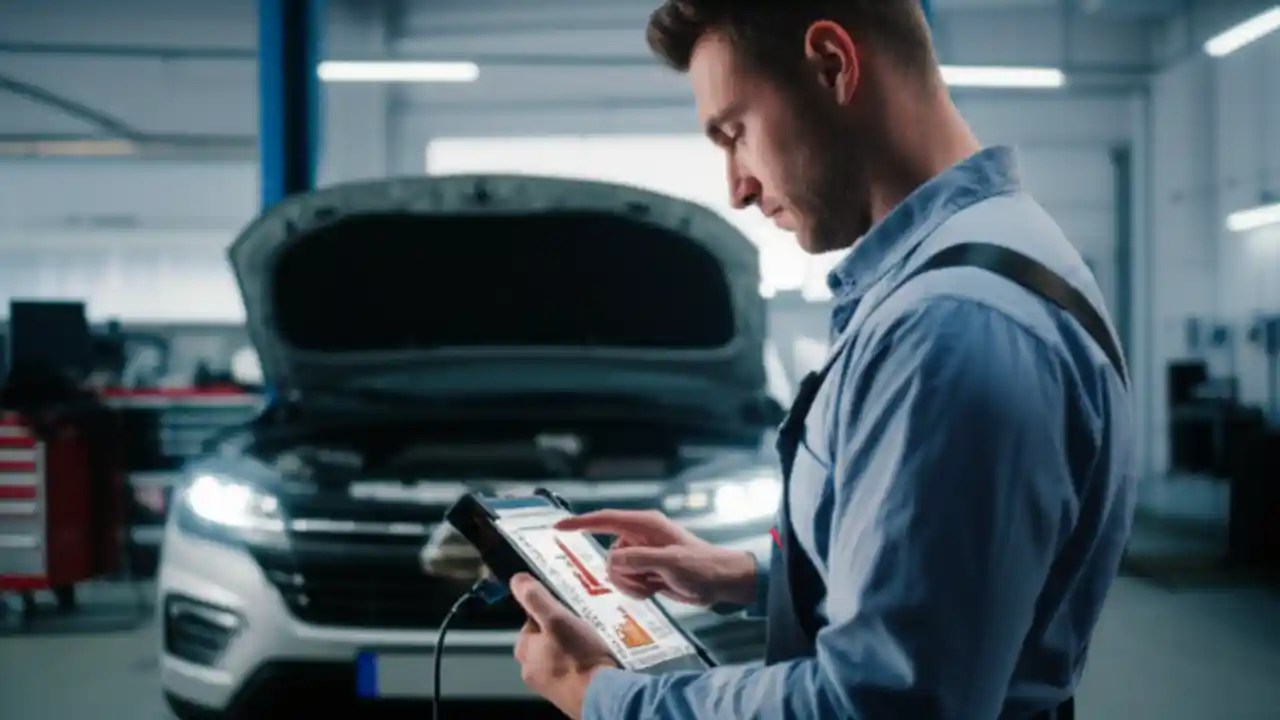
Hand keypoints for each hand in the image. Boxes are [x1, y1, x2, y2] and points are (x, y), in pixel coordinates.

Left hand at [510, 573, 617, 719]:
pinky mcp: (568, 695)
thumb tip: (517, 579)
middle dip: (563, 632)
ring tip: (592, 644)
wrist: (602, 696)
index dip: (551, 613)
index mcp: (523, 651)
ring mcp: (549, 686)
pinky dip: (581, 665)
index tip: (568, 613)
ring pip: (560, 656)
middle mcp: (531, 670)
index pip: (532, 622)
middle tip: (583, 627)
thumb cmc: (577, 657)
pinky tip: (595, 661)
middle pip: (547, 640)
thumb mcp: (556, 618)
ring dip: (573, 649)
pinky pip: (573, 672)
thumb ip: (535, 598)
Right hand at [555, 509, 757, 606]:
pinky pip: (626, 582)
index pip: (605, 520)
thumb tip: (612, 561)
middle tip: (647, 580)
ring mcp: (642, 554)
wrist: (721, 582)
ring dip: (631, 585)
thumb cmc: (701, 566)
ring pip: (616, 572)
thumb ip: (639, 560)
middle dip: (623, 573)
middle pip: (609, 556)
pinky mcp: (646, 570)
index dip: (580, 523)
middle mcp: (640, 537)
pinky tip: (656, 590)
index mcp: (645, 525)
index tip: (558, 526)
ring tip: (655, 585)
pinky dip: (637, 590)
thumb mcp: (671, 562)